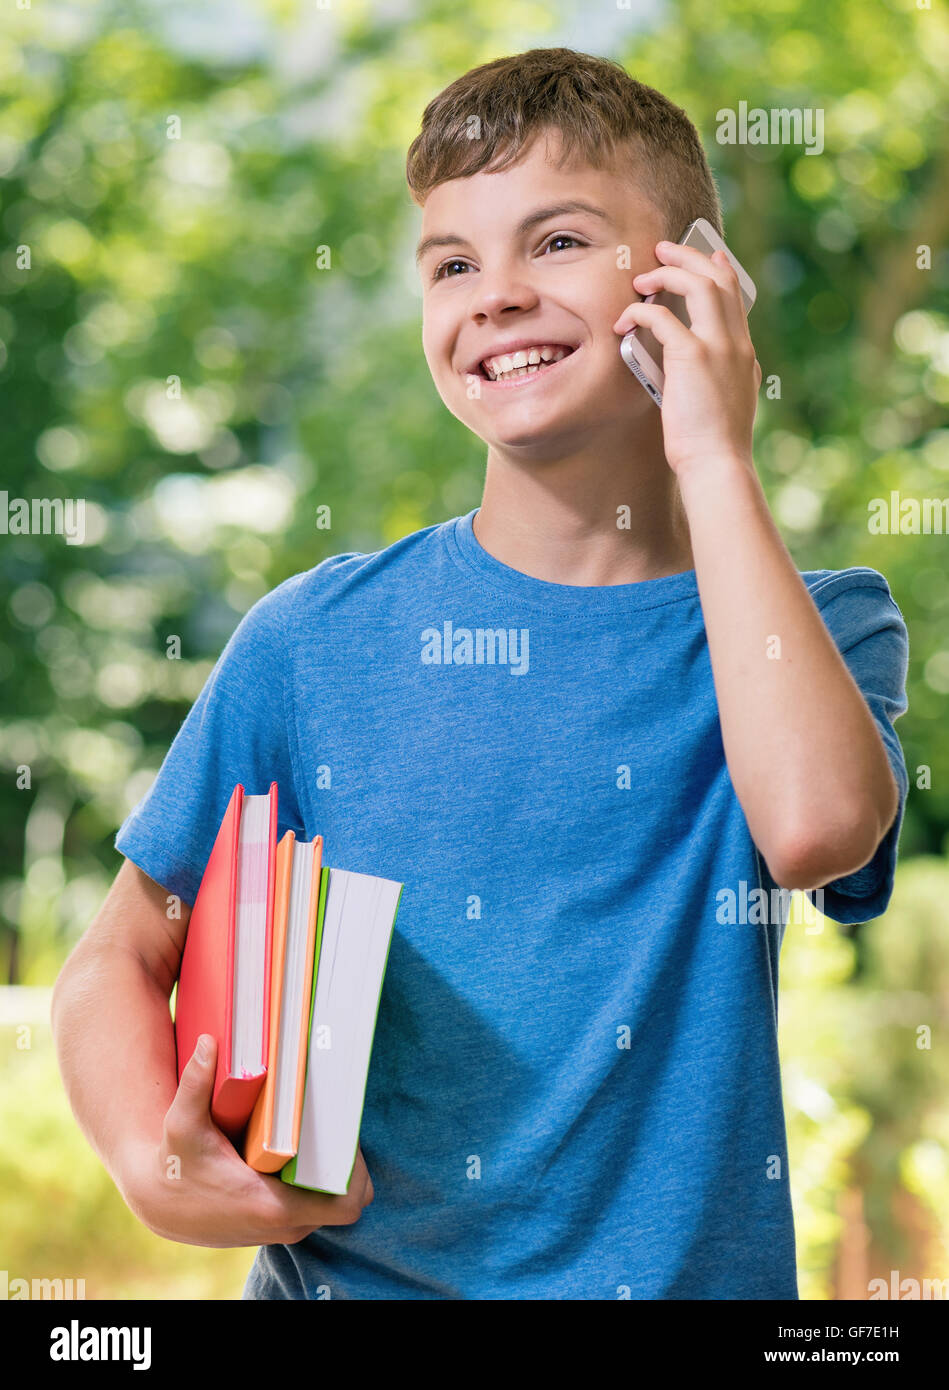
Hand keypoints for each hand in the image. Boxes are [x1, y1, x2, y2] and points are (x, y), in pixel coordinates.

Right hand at [117, 1035, 374, 1247]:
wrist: (157, 1201)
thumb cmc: (175, 1164)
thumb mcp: (181, 1122)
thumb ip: (195, 1083)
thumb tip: (208, 1042)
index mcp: (273, 1207)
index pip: (348, 1202)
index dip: (357, 1171)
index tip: (346, 1136)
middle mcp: (284, 1226)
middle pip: (347, 1199)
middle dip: (348, 1164)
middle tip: (336, 1124)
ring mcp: (281, 1230)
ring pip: (331, 1203)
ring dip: (332, 1172)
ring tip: (322, 1131)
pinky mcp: (275, 1226)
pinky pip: (314, 1206)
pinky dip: (316, 1183)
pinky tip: (304, 1149)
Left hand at [613, 241, 761, 480]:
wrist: (718, 464)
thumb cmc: (714, 443)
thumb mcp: (726, 401)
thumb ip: (719, 375)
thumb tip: (703, 365)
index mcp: (744, 352)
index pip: (735, 295)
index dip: (720, 269)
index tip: (709, 255)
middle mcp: (736, 342)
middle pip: (718, 278)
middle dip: (689, 257)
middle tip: (663, 249)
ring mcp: (717, 346)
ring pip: (697, 285)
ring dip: (667, 274)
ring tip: (642, 279)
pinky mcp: (693, 356)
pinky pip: (661, 318)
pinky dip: (640, 312)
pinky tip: (624, 322)